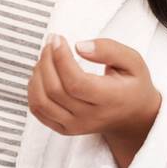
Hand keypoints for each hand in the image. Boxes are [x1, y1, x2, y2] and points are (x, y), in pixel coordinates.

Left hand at [28, 35, 161, 167]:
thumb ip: (109, 50)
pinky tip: (43, 73)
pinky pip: (38, 110)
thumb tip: (79, 46)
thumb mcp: (133, 62)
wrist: (133, 117)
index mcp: (110, 100)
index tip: (59, 38)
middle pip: (55, 90)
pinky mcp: (64, 129)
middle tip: (51, 41)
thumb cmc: (132, 85)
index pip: (76, 83)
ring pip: (42, 102)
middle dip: (46, 60)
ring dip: (37, 74)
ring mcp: (75, 126)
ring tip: (46, 56)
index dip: (61, 58)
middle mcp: (90, 117)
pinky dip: (33, 89)